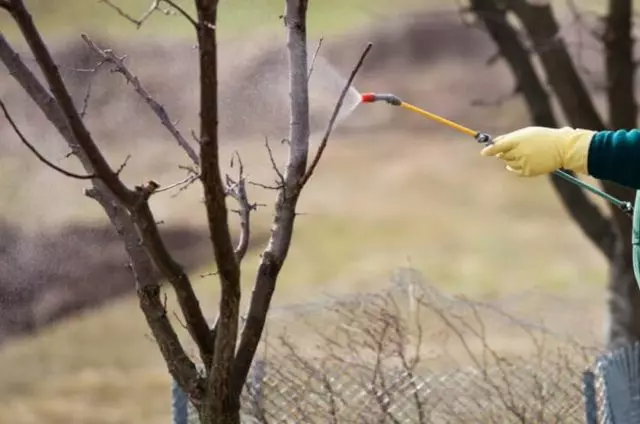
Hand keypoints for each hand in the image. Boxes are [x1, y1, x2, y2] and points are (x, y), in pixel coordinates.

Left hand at [480, 126, 594, 175]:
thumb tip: (494, 143)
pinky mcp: (528, 171)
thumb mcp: (527, 132)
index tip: (483, 152)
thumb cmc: (543, 137)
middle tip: (515, 149)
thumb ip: (509, 138)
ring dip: (512, 160)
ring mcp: (523, 162)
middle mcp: (519, 152)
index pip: (498, 146)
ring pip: (508, 163)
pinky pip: (515, 171)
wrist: (563, 147)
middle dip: (504, 153)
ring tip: (525, 154)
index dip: (489, 150)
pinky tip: (521, 163)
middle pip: (502, 155)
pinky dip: (515, 168)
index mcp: (518, 140)